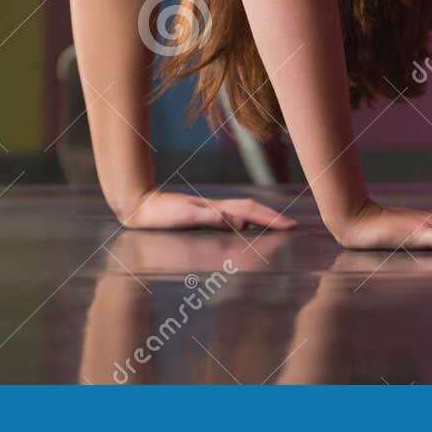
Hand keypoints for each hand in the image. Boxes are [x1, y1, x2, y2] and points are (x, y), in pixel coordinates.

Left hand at [119, 190, 297, 232]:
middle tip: (291, 226)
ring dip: (262, 216)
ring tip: (276, 224)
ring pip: (243, 210)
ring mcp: (210, 210)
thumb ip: (209, 218)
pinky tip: (245, 224)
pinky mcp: (202, 214)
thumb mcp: (183, 217)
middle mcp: (216, 208)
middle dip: (272, 217)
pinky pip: (233, 215)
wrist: (139, 205)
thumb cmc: (159, 214)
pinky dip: (246, 218)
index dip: (271, 219)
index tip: (290, 226)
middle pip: (251, 209)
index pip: (251, 213)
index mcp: (215, 209)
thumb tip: (235, 219)